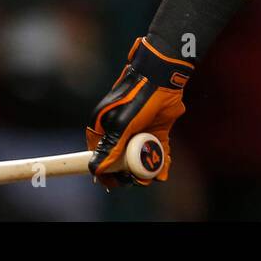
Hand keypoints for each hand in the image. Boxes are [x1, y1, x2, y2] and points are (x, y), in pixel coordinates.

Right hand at [86, 37, 191, 186]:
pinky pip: (157, 149)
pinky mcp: (157, 130)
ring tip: (153, 176)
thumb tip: (97, 171)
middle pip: (121, 161)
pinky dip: (161, 161)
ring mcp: (139, 132)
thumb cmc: (138, 98)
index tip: (117, 182)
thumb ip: (111, 147)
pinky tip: (164, 172)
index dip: (107, 173)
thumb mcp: (122, 124)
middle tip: (139, 180)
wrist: (163, 77)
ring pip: (141, 157)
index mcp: (104, 129)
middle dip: (129, 173)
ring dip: (146, 170)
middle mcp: (120, 132)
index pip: (99, 158)